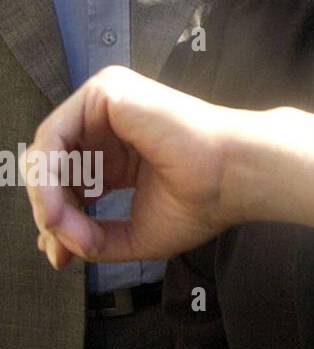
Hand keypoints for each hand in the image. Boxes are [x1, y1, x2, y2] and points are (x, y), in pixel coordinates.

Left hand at [27, 66, 241, 267]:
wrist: (233, 176)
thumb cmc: (201, 199)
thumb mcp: (131, 232)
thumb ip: (88, 237)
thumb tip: (52, 244)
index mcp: (121, 148)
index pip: (70, 179)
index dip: (58, 219)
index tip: (60, 256)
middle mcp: (112, 121)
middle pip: (55, 165)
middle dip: (48, 210)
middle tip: (58, 246)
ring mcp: (109, 102)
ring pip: (48, 150)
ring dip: (45, 196)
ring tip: (60, 227)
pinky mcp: (107, 92)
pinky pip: (55, 135)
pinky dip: (47, 176)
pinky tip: (59, 205)